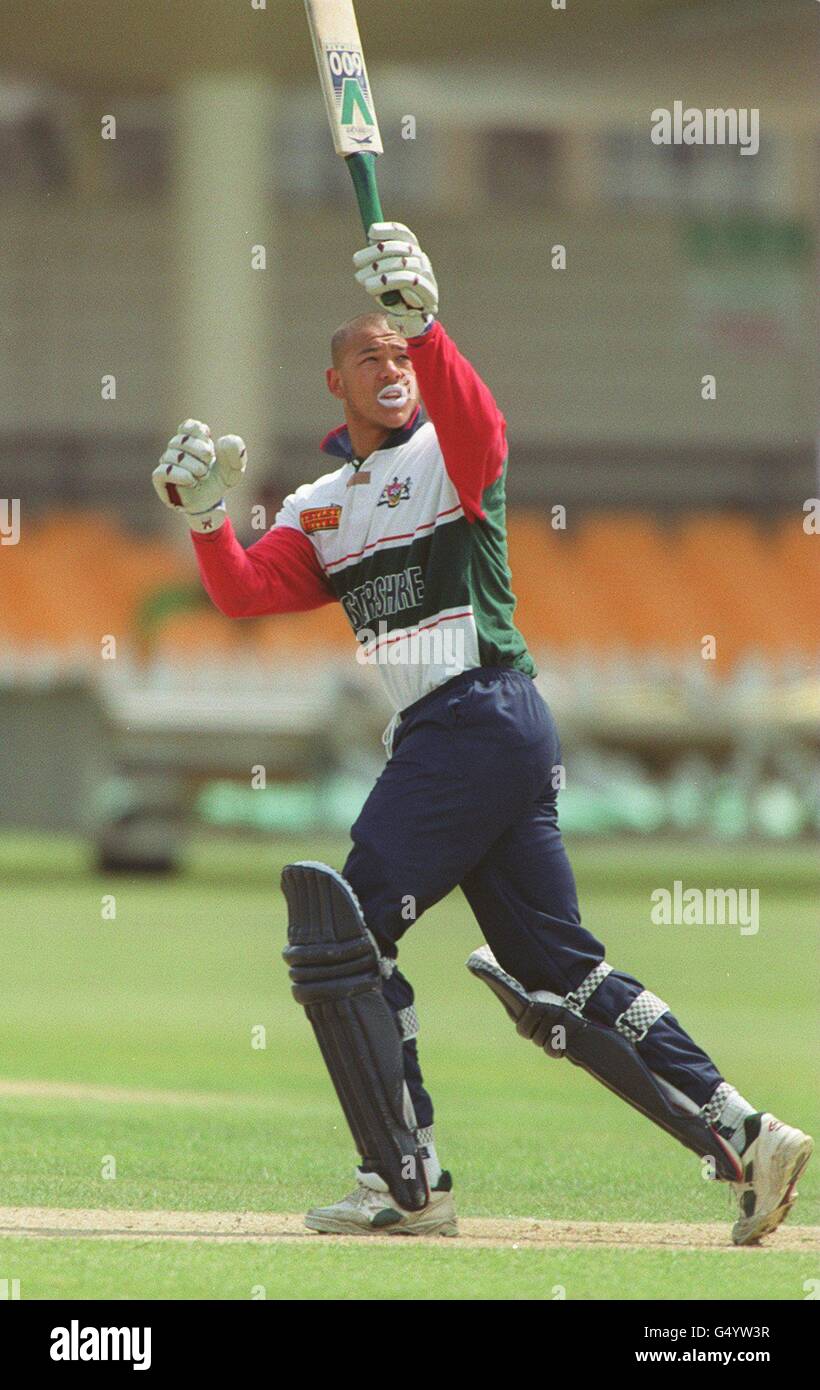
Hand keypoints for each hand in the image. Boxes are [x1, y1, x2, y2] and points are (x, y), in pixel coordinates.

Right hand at [152, 420, 246, 532]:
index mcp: (192, 440)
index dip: (199, 432)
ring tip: (203, 475)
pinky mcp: (160, 479)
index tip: (209, 443)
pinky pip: (162, 471)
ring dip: (193, 465)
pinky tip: (192, 480)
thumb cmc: (219, 481)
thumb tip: (224, 441)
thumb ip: (236, 452)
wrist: (210, 503)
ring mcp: (166, 463)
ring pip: (173, 455)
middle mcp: (176, 449)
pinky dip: (180, 475)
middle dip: (200, 451)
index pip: (188, 426)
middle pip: (182, 439)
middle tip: (208, 463)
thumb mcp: (234, 468)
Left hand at [353, 222, 438, 338]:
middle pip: (402, 247)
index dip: (388, 230)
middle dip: (376, 252)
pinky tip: (371, 287)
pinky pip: (407, 280)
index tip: (370, 232)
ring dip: (378, 270)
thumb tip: (370, 239)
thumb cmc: (394, 297)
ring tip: (361, 279)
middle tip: (356, 261)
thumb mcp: (382, 275)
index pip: (404, 234)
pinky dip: (387, 281)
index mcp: (413, 253)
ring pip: (403, 264)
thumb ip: (378, 259)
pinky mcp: (428, 292)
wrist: (411, 322)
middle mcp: (422, 261)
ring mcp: (427, 276)